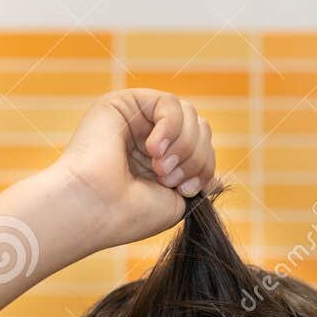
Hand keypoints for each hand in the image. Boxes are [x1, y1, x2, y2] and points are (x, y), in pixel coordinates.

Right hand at [52, 89, 219, 246]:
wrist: (96, 210)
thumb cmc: (131, 213)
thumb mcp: (177, 200)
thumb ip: (197, 181)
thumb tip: (220, 178)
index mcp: (160, 160)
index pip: (203, 147)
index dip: (205, 167)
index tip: (187, 190)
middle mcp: (148, 136)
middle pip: (200, 128)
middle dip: (196, 157)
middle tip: (170, 180)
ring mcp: (136, 118)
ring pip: (189, 114)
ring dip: (184, 146)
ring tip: (160, 169)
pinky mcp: (123, 102)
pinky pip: (169, 103)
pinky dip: (170, 128)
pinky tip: (153, 149)